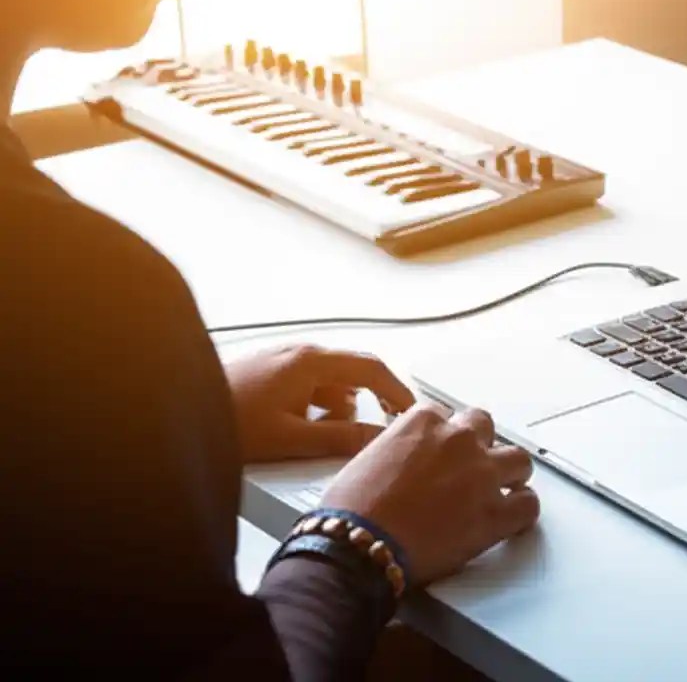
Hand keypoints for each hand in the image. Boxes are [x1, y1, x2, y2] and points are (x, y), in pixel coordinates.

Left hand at [225, 344, 415, 463]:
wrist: (173, 412)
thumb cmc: (227, 422)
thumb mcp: (293, 438)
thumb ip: (341, 438)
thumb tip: (378, 439)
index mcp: (311, 361)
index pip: (372, 367)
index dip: (396, 390)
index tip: (409, 412)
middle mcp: (300, 352)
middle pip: (351, 376)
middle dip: (356, 407)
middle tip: (353, 437)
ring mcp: (283, 358)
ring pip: (328, 383)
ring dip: (330, 409)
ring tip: (306, 436)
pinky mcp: (269, 369)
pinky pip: (307, 385)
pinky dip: (311, 405)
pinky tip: (289, 428)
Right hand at [321, 401, 539, 584]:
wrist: (358, 544)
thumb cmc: (353, 510)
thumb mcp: (367, 457)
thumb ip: (397, 449)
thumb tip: (403, 463)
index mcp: (424, 421)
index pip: (447, 415)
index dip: (446, 438)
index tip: (443, 452)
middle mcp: (458, 440)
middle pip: (486, 428)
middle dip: (480, 446)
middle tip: (471, 467)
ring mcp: (481, 474)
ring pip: (518, 460)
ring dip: (510, 473)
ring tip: (501, 489)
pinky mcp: (494, 513)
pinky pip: (528, 505)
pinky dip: (522, 511)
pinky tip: (512, 518)